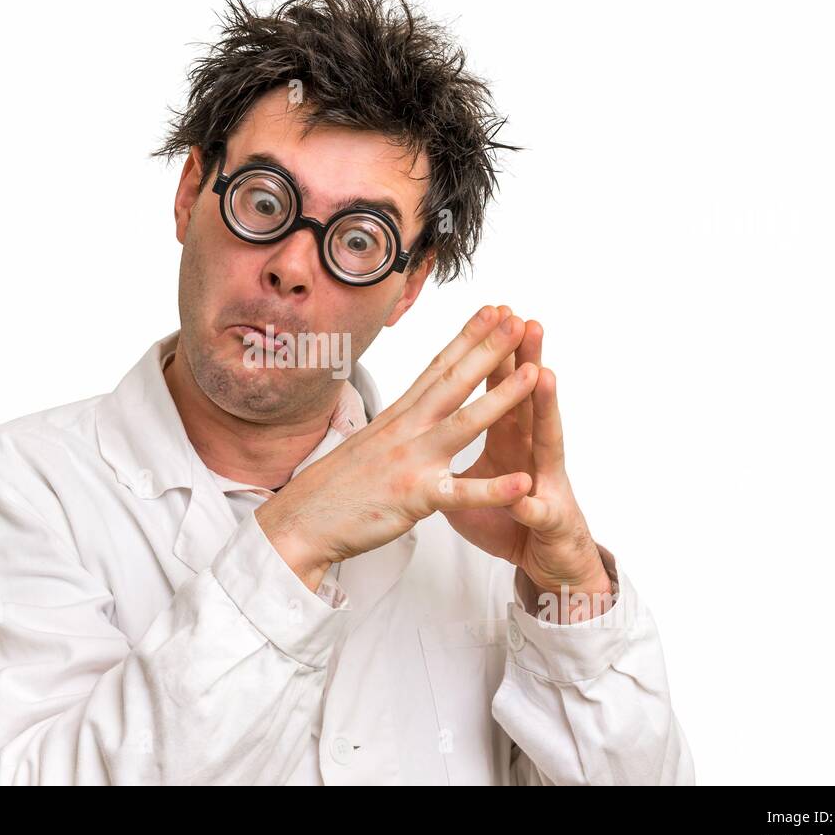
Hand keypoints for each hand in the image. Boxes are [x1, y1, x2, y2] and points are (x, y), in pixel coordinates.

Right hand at [255, 306, 538, 585]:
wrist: (300, 522)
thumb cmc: (335, 487)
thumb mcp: (369, 442)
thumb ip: (398, 424)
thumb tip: (413, 407)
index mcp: (398, 416)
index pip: (438, 367)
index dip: (468, 337)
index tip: (493, 311)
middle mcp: (407, 430)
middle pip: (454, 381)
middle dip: (489, 349)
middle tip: (519, 320)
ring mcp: (411, 461)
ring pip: (464, 424)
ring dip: (501, 398)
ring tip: (534, 374)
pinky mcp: (414, 497)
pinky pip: (461, 494)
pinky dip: (493, 490)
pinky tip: (523, 482)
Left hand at [443, 306, 609, 594]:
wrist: (550, 563)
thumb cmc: (514, 519)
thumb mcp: (480, 480)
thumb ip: (464, 451)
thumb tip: (434, 426)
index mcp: (512, 440)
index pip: (501, 388)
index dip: (493, 354)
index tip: (489, 314)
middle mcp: (533, 454)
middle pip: (529, 400)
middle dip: (527, 361)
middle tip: (526, 322)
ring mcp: (546, 484)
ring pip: (547, 442)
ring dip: (545, 409)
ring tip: (544, 376)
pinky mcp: (550, 522)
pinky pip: (538, 512)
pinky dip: (531, 503)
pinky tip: (529, 491)